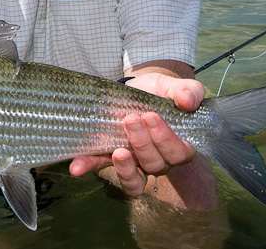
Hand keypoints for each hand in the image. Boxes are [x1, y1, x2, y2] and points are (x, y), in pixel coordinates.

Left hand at [68, 73, 203, 196]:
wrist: (134, 88)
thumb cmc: (159, 92)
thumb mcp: (173, 86)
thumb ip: (188, 91)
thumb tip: (187, 102)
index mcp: (177, 145)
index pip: (178, 154)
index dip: (166, 140)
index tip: (151, 116)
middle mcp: (156, 159)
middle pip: (155, 164)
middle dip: (143, 144)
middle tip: (131, 119)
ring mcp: (133, 161)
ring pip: (134, 180)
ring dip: (125, 168)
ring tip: (117, 152)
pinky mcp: (108, 156)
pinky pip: (100, 166)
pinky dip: (88, 166)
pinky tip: (77, 166)